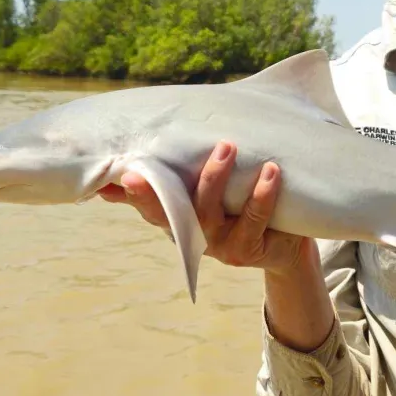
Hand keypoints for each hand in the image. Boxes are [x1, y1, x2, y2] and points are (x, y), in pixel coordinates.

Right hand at [98, 140, 313, 274]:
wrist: (282, 247)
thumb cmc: (238, 210)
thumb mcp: (204, 196)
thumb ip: (172, 184)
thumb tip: (113, 178)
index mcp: (181, 220)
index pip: (151, 208)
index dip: (136, 195)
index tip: (125, 175)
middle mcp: (195, 234)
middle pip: (173, 211)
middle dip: (165, 187)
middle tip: (157, 159)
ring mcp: (220, 244)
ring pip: (209, 213)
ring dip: (216, 178)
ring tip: (228, 147)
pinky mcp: (248, 248)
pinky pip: (253, 219)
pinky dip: (262, 194)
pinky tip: (271, 172)